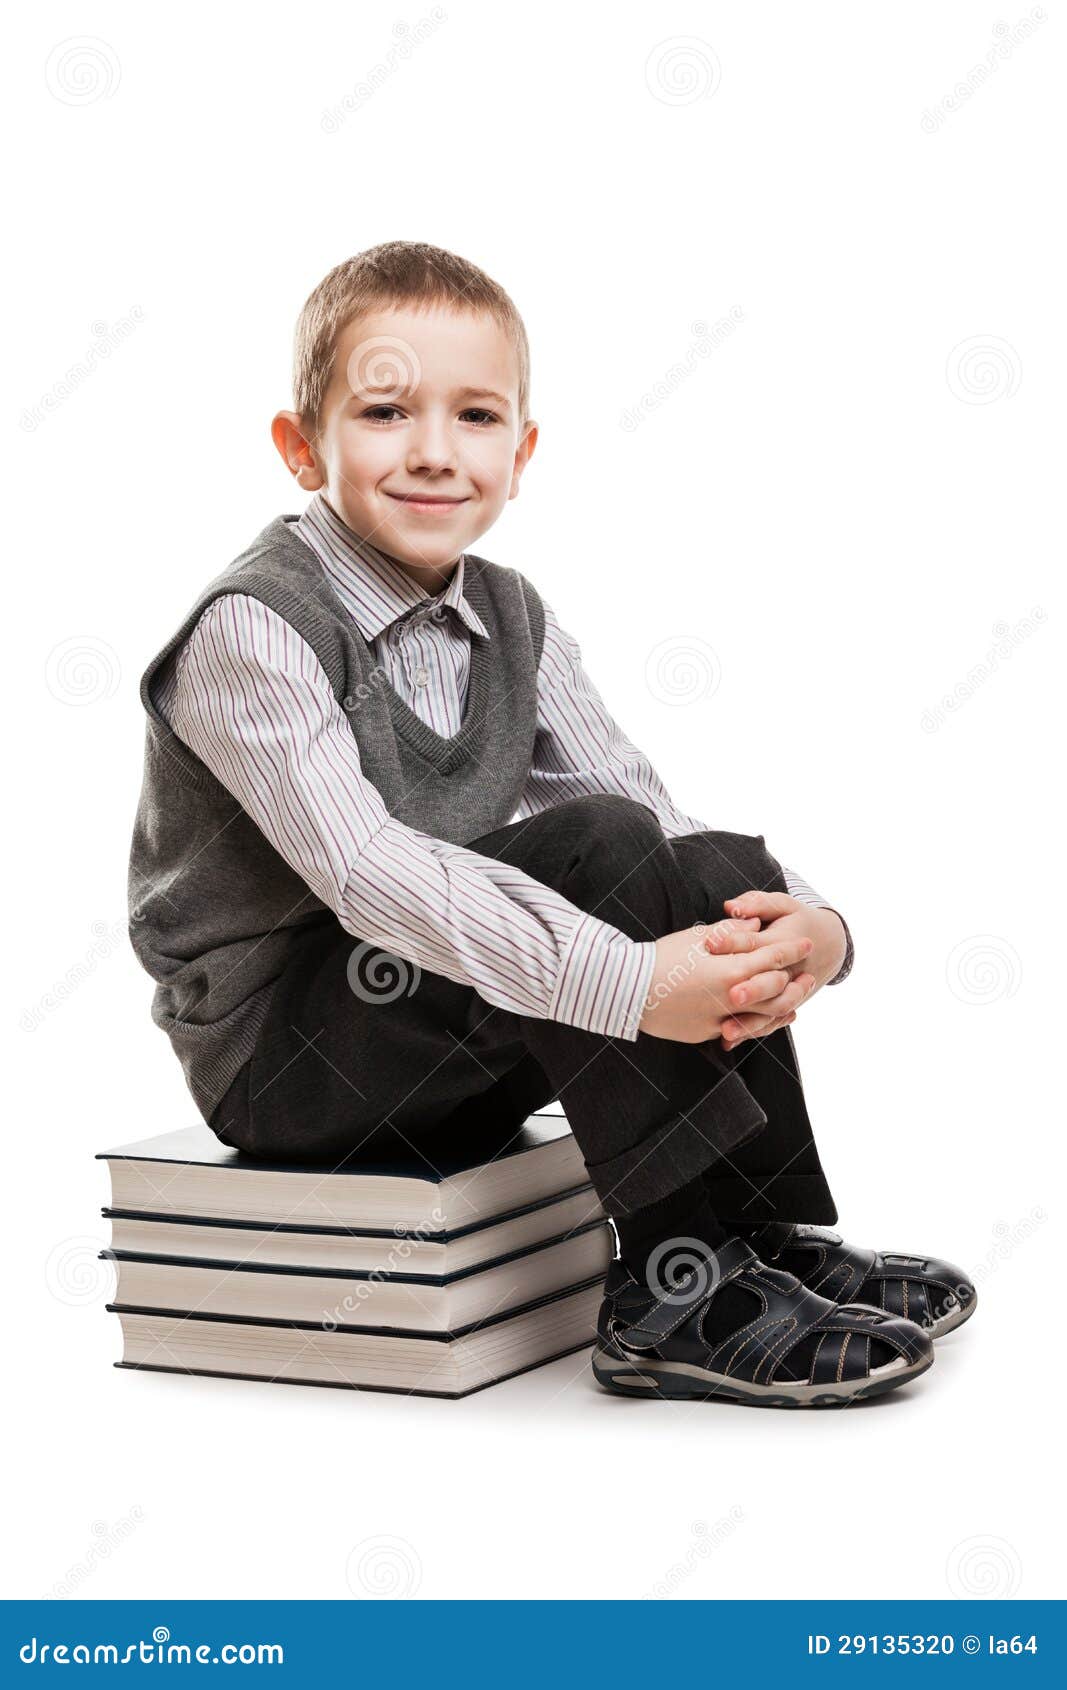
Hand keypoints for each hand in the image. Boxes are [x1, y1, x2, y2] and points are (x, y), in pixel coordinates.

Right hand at [637, 917, 814, 1044]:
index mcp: (731, 970)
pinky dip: (756, 1023)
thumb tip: (755, 926)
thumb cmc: (661, 958)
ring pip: (763, 1018)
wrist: (628, 991)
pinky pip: (739, 1028)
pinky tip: (762, 1019)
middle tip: (808, 976)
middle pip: (777, 993)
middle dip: (796, 984)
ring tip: (794, 1003)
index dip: (793, 950)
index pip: (773, 958)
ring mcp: (719, 1019)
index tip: (807, 944)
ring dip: (782, 1009)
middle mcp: (731, 998)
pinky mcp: (707, 1033)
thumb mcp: (696, 938)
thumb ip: (731, 932)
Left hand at [709, 891, 847, 1048]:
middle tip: (731, 994)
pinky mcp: (783, 1006)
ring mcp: (788, 991)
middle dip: (751, 989)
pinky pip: (768, 1022)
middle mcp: (788, 970)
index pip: (757, 943)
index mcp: (784, 940)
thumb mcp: (783, 905)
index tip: (709, 942)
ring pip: (770, 1010)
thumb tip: (731, 907)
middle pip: (768, 981)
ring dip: (748, 1021)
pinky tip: (726, 1040)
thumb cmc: (797, 921)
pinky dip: (749, 1032)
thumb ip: (757, 904)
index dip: (733, 941)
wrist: (828, 943)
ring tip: (725, 1030)